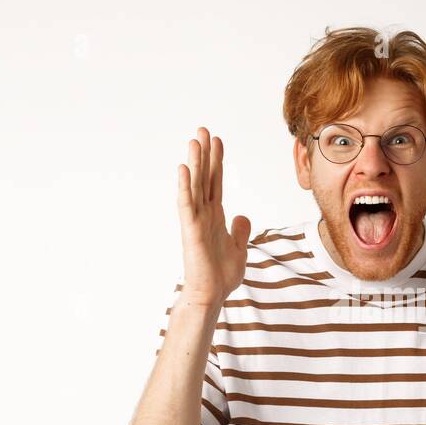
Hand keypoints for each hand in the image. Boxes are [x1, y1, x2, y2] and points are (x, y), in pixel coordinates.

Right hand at [176, 127, 249, 304]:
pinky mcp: (190, 230)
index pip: (216, 182)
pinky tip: (183, 169)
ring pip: (195, 185)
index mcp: (215, 216)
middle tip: (203, 129)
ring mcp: (196, 220)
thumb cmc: (221, 275)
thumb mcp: (239, 249)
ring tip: (194, 140)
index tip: (217, 140)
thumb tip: (242, 216)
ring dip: (194, 163)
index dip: (217, 161)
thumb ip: (240, 231)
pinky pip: (186, 204)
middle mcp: (204, 214)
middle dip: (204, 154)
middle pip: (204, 177)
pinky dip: (185, 186)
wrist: (212, 295)